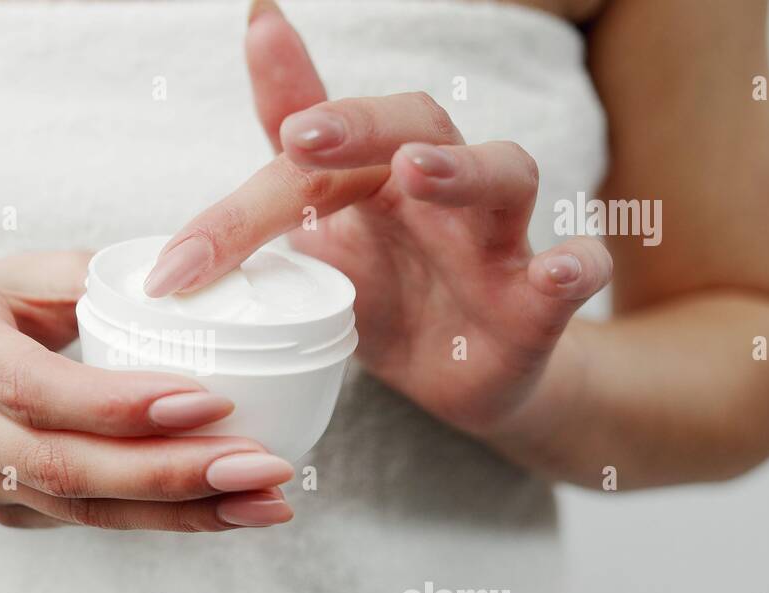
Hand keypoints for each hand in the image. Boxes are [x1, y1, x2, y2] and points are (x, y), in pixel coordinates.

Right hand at [0, 250, 295, 530]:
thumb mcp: (15, 269)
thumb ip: (87, 275)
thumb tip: (184, 282)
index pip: (35, 389)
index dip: (121, 404)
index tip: (211, 400)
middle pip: (64, 467)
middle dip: (171, 474)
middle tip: (262, 466)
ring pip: (83, 510)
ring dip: (184, 512)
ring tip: (266, 500)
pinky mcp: (6, 510)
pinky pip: (91, 522)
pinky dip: (166, 519)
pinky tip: (231, 508)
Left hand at [144, 1, 611, 433]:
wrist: (456, 381)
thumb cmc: (384, 298)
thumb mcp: (317, 247)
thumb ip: (272, 200)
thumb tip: (192, 189)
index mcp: (370, 176)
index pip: (321, 136)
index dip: (284, 96)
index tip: (257, 36)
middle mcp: (436, 189)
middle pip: (415, 122)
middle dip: (360, 122)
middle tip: (303, 134)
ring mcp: (494, 241)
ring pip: (504, 174)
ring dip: (462, 169)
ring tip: (416, 170)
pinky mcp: (538, 304)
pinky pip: (575, 272)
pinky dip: (575, 266)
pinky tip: (561, 270)